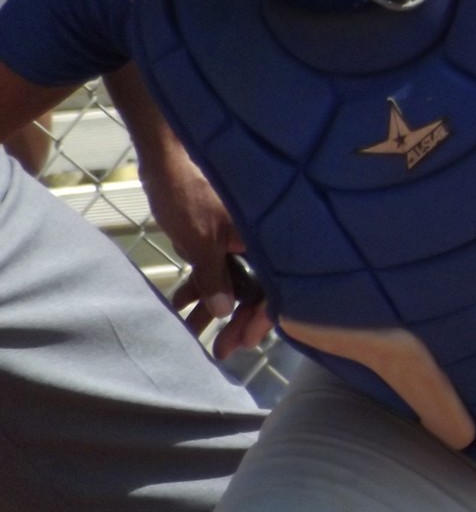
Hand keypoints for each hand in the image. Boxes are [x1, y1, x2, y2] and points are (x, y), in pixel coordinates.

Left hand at [140, 137, 272, 358]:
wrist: (166, 160)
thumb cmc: (188, 194)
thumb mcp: (200, 241)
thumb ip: (215, 277)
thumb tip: (223, 312)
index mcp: (264, 239)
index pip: (274, 287)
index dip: (261, 318)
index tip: (245, 341)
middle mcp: (257, 242)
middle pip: (256, 291)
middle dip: (237, 322)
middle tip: (223, 350)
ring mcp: (237, 241)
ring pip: (233, 283)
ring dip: (216, 310)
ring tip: (196, 335)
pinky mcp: (217, 239)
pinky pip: (215, 270)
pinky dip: (202, 287)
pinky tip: (183, 305)